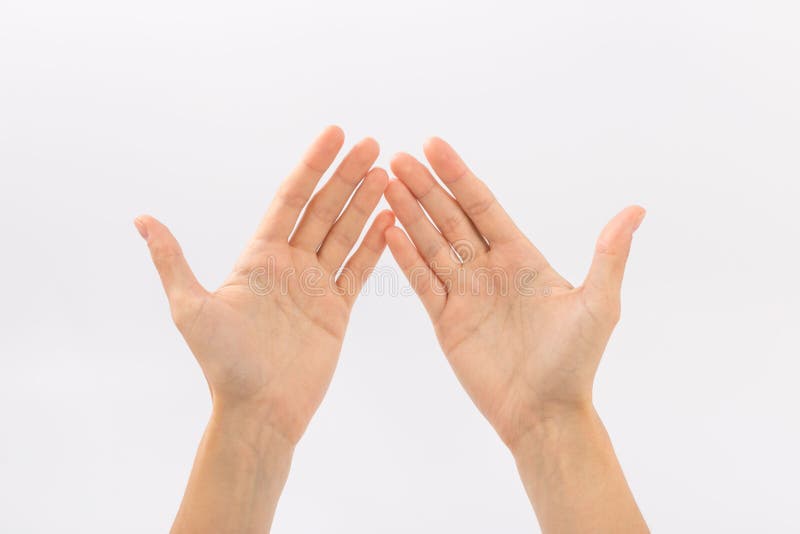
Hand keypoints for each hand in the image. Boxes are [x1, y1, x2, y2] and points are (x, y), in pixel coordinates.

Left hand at [136, 126, 392, 444]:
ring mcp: (315, 285)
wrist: (259, 410)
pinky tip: (390, 220)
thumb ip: (173, 261)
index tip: (333, 135)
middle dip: (345, 176)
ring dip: (364, 204)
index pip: (289, 199)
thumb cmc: (222, 363)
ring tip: (387, 174)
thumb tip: (141, 218)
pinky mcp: (337, 309)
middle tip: (372, 144)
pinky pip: (359, 269)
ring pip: (344, 234)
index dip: (311, 165)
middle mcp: (289, 264)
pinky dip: (375, 246)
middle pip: (322, 209)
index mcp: (258, 256)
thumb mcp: (191, 308)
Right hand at [384, 137, 644, 449]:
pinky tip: (388, 229)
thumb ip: (608, 256)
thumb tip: (636, 210)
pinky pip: (422, 281)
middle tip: (397, 158)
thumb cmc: (574, 361)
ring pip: (431, 244)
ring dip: (409, 214)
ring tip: (386, 184)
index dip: (458, 175)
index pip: (483, 205)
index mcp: (521, 257)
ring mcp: (465, 293)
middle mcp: (489, 268)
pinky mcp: (446, 320)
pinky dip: (405, 256)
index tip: (433, 145)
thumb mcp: (597, 305)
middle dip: (425, 187)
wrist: (544, 413)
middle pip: (450, 218)